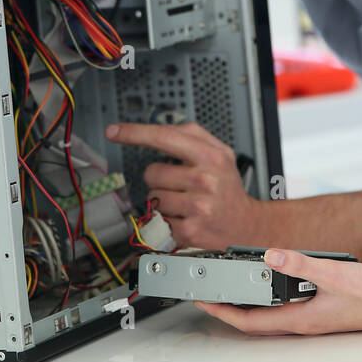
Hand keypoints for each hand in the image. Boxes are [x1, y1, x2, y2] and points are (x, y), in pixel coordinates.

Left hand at [106, 122, 264, 249]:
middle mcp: (205, 181)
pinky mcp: (189, 231)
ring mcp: (197, 207)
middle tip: (180, 185)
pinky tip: (185, 218)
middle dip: (159, 179)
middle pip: (152, 172)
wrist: (247, 226)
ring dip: (162, 201)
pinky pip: (157, 221)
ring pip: (152, 198)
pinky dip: (166, 221)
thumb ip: (193, 136)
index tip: (114, 131)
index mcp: (211, 156)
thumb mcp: (222, 153)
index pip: (165, 137)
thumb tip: (158, 130)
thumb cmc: (228, 188)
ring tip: (184, 203)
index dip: (135, 132)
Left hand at [194, 249, 361, 334]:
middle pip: (255, 321)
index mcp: (300, 319)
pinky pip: (287, 307)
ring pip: (271, 315)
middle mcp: (303, 322)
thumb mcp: (332, 273)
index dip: (223, 312)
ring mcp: (313, 318)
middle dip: (230, 310)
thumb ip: (299, 263)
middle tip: (211, 296)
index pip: (249, 321)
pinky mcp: (322, 309)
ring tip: (233, 287)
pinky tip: (274, 282)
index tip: (204, 302)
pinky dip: (272, 297)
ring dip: (250, 303)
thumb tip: (269, 256)